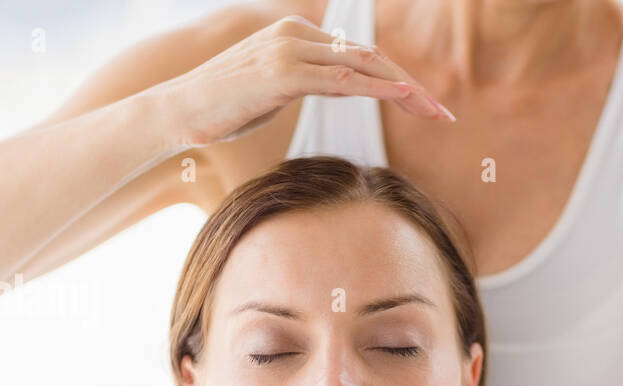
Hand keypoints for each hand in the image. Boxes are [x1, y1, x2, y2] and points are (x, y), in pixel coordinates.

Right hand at [153, 14, 453, 148]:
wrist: (179, 110)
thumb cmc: (225, 106)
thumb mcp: (277, 91)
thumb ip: (311, 82)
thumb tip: (344, 88)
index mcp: (299, 35)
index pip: (361, 58)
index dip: (398, 82)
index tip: (427, 107)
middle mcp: (299, 34)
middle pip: (370, 60)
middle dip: (412, 87)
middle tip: (444, 115)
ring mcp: (291, 50)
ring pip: (362, 68)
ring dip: (405, 92)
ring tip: (436, 113)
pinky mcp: (283, 72)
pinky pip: (342, 81)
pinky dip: (378, 89)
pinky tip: (405, 98)